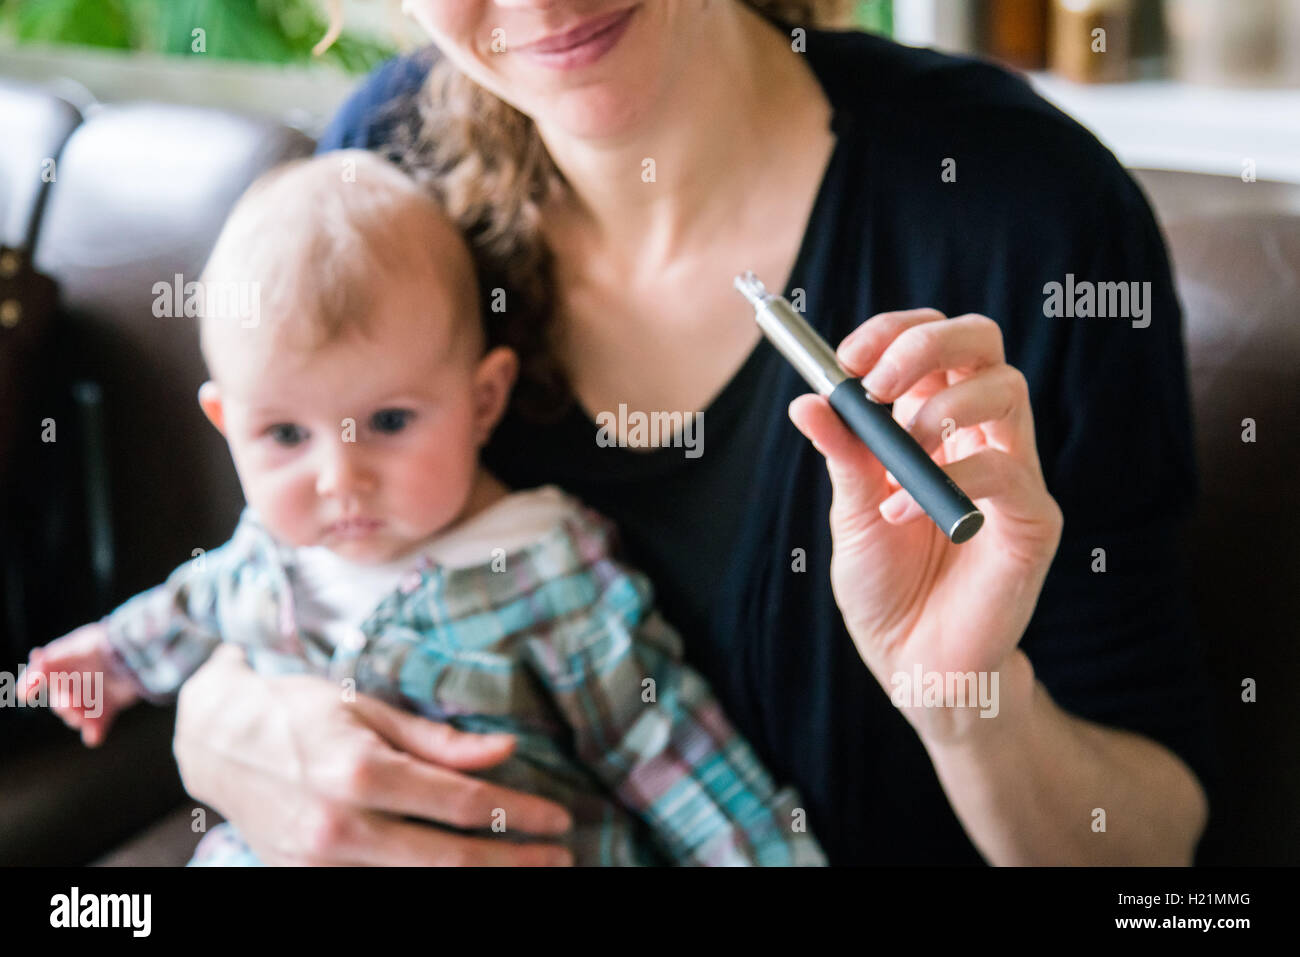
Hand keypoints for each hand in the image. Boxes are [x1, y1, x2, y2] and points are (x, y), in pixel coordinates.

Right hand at [22, 622, 141, 745]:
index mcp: (65, 663)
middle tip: (72, 703)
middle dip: (64, 705)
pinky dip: (94, 733)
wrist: (141, 652)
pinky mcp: (111, 705)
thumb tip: (26, 684)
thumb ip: (47, 666)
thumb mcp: (73, 650)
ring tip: (86, 717)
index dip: (32, 684)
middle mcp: (78, 680)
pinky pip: (97, 725)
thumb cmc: (105, 646)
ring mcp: (95, 694)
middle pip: (61, 702)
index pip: (41, 677)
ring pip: (77, 716)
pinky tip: (94, 737)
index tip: (26, 693)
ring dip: (79, 718)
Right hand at [174, 644, 574, 865]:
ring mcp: (319, 864)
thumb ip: (438, 740)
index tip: (559, 819)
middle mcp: (339, 827)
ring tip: (525, 875)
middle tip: (560, 860)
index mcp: (360, 772)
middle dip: (514, 865)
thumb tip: (505, 751)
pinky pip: (378, 891)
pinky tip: (463, 878)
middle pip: (450, 861)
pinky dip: (425, 888)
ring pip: (418, 887)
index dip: (520, 815)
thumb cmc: (298, 712)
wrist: (214, 743)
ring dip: (479, 884)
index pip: (462, 805)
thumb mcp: (369, 709)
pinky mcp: (304, 881)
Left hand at [789, 309, 1061, 744]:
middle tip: (876, 380)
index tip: (845, 358)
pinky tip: (903, 513)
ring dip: (938, 410)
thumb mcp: (850, 513)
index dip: (893, 333)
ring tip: (897, 457)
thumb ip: (841, 454)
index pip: (934, 341)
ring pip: (1007, 389)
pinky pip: (1005, 471)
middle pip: (982, 341)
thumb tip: (807, 400)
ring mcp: (1013, 472)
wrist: (913, 663)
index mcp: (935, 421)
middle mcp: (979, 435)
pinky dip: (946, 482)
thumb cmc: (886, 587)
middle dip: (926, 342)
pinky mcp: (1034, 519)